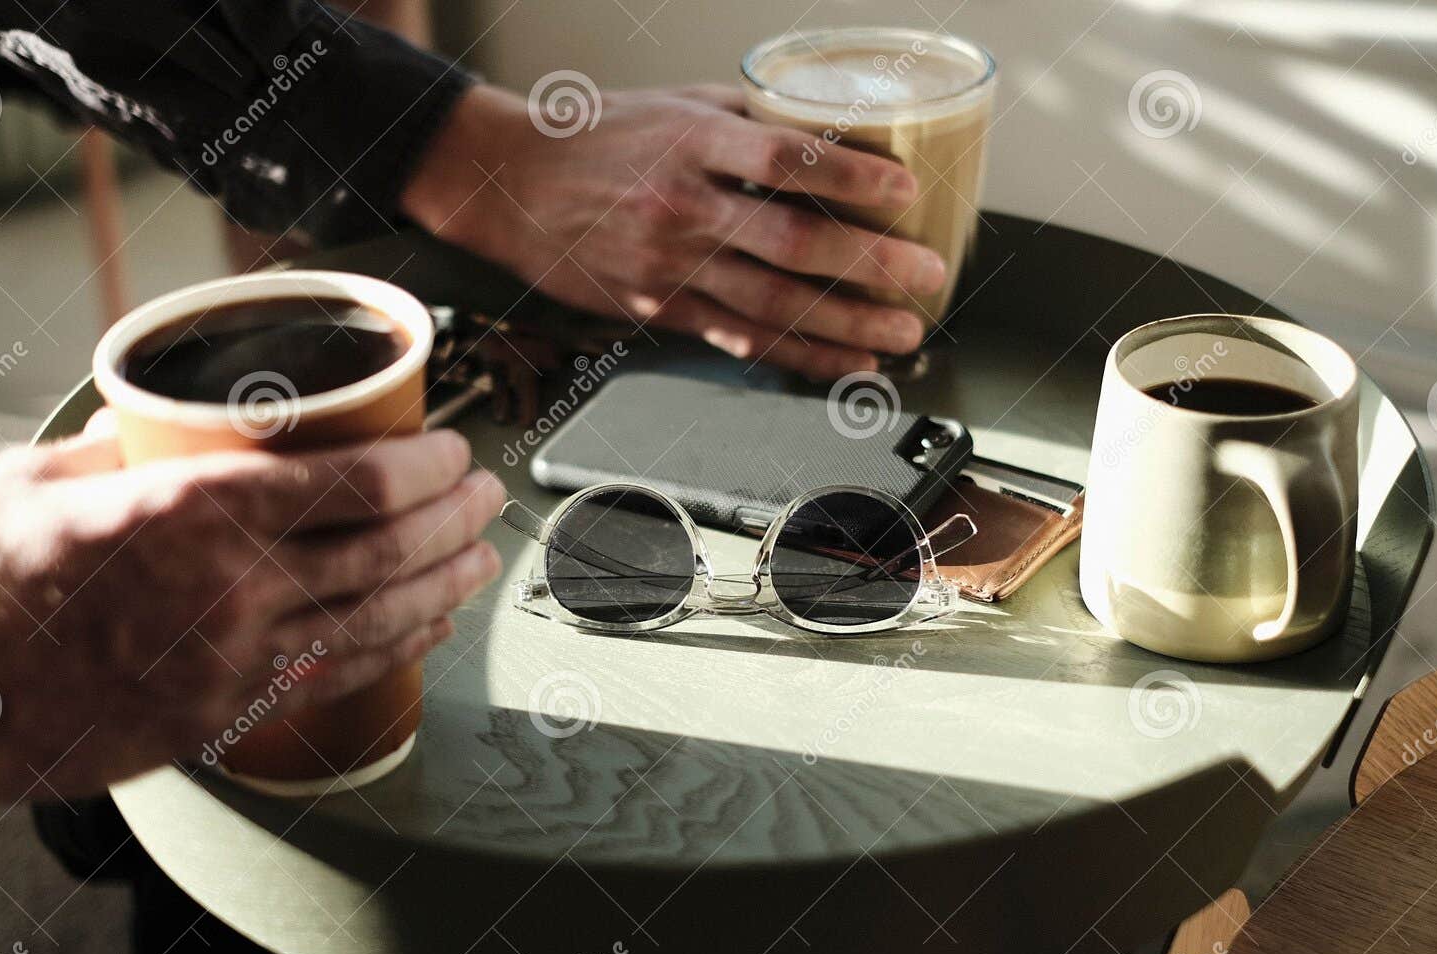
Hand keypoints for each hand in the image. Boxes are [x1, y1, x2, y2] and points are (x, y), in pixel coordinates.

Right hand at [0, 421, 503, 807]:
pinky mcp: (216, 718)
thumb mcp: (43, 477)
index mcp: (187, 512)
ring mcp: (227, 664)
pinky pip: (330, 680)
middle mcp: (225, 589)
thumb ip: (129, 449)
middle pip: (382, 552)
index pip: (351, 485)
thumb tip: (175, 420)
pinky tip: (425, 628)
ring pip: (372, 621)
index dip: (424, 465)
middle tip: (487, 494)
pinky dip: (390, 651)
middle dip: (453, 519)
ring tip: (481, 560)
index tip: (455, 447)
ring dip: (441, 586)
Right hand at [402, 84, 945, 378]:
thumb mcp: (675, 105)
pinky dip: (799, 357)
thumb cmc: (597, 139)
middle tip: (925, 276)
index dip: (849, 179)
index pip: (784, 161)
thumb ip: (750, 119)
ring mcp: (670, 268)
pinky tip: (845, 365)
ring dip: (846, 328)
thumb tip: (833, 130)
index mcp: (691, 145)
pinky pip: (742, 339)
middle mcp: (683, 209)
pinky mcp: (662, 310)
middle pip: (790, 245)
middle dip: (868, 267)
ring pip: (772, 307)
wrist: (511, 187)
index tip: (903, 191)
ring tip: (900, 337)